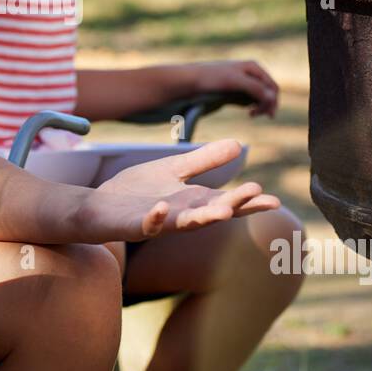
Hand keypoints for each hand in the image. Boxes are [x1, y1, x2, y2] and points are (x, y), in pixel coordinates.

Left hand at [78, 139, 279, 241]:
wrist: (97, 206)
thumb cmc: (137, 191)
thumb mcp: (174, 170)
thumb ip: (204, 160)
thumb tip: (239, 144)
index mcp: (193, 201)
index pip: (227, 201)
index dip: (248, 201)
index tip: (273, 199)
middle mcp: (182, 215)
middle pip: (213, 211)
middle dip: (235, 205)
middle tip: (258, 196)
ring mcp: (160, 223)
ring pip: (186, 223)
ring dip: (204, 217)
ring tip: (223, 211)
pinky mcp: (135, 226)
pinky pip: (148, 225)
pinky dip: (156, 219)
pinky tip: (162, 208)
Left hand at [188, 60, 278, 117]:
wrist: (189, 82)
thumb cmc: (212, 78)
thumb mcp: (235, 81)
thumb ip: (255, 88)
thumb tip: (272, 98)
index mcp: (253, 68)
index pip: (272, 87)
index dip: (272, 101)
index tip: (265, 114)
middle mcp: (249, 74)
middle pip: (267, 93)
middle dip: (266, 105)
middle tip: (256, 115)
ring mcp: (242, 84)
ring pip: (258, 98)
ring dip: (259, 107)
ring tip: (251, 113)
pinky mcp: (233, 93)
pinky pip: (248, 102)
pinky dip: (250, 107)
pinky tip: (246, 112)